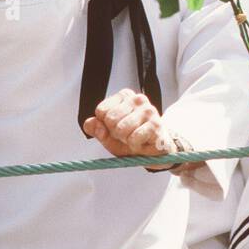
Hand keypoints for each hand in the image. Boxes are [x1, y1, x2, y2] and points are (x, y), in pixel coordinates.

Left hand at [84, 89, 201, 173]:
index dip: (105, 126)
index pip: (101, 111)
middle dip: (115, 134)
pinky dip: (135, 146)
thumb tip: (89, 123)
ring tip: (136, 140)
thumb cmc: (132, 141)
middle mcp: (138, 99)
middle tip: (127, 136)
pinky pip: (133, 138)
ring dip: (126, 141)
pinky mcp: (156, 124)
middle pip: (110, 119)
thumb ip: (97, 130)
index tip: (116, 129)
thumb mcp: (110, 137)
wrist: (158, 152)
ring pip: (121, 129)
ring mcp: (148, 110)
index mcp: (125, 96)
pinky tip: (144, 144)